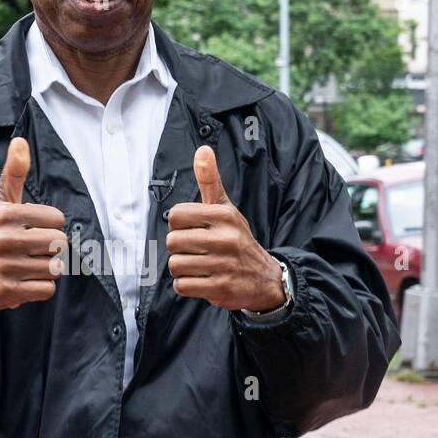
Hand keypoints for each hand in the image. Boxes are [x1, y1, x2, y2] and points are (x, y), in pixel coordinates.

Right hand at [0, 137, 67, 310]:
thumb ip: (13, 173)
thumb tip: (20, 141)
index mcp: (5, 214)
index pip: (57, 219)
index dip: (51, 225)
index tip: (37, 229)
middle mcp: (4, 239)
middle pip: (59, 243)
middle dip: (51, 248)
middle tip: (35, 249)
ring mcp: (4, 267)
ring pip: (54, 267)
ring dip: (46, 269)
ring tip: (30, 265)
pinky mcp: (5, 292)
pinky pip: (46, 290)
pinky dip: (40, 288)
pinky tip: (26, 281)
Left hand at [167, 146, 286, 311]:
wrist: (265, 278)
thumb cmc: (236, 239)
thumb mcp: (226, 209)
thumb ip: (210, 181)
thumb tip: (203, 149)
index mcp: (224, 216)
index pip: (175, 215)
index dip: (177, 225)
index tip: (191, 230)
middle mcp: (225, 239)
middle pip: (172, 242)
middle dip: (178, 249)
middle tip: (195, 251)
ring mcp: (224, 265)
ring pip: (175, 265)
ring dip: (182, 269)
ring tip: (199, 266)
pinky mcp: (220, 288)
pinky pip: (182, 286)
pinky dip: (186, 285)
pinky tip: (200, 281)